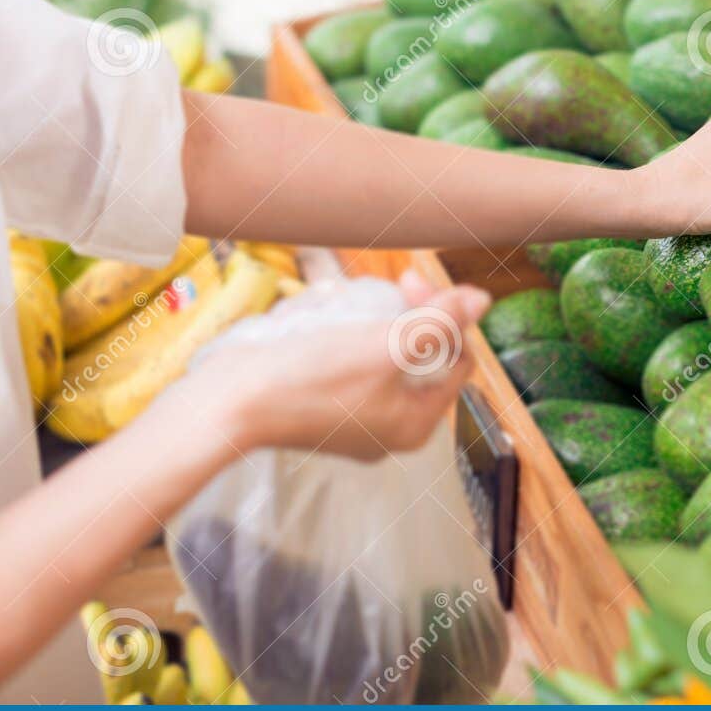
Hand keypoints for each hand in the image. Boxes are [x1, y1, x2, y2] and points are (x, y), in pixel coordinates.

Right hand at [184, 272, 491, 460]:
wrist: (228, 403)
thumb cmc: (309, 378)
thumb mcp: (385, 344)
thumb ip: (438, 322)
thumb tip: (481, 301)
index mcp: (415, 423)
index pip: (457, 361)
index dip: (445, 315)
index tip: (410, 282)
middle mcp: (389, 428)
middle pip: (421, 356)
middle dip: (404, 313)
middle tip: (387, 283)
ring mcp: (353, 418)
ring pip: (382, 353)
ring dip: (368, 319)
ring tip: (341, 301)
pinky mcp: (321, 405)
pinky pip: (346, 359)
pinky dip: (340, 333)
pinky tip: (318, 316)